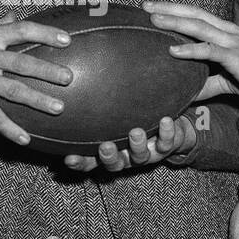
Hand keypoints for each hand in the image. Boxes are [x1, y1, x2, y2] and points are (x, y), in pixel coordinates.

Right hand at [0, 16, 72, 146]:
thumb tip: (15, 17)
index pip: (21, 30)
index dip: (45, 34)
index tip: (66, 40)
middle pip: (23, 63)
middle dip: (48, 71)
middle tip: (70, 78)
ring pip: (14, 90)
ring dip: (38, 100)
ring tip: (59, 108)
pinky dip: (10, 129)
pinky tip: (25, 139)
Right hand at [63, 115, 196, 173]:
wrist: (168, 124)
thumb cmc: (133, 115)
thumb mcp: (115, 113)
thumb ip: (99, 103)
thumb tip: (76, 75)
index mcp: (111, 149)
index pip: (90, 160)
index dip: (80, 162)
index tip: (69, 158)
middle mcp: (126, 155)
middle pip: (114, 164)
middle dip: (108, 157)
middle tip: (105, 146)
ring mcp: (146, 153)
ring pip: (140, 157)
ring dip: (137, 145)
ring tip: (136, 131)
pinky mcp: (166, 146)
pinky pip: (167, 143)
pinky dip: (166, 132)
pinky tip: (165, 120)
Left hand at [143, 2, 238, 104]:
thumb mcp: (229, 80)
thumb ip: (209, 83)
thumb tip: (189, 93)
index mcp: (227, 32)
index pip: (197, 16)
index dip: (176, 10)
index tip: (154, 8)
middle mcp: (228, 32)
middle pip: (194, 14)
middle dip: (169, 8)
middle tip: (145, 5)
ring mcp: (232, 42)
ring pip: (199, 27)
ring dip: (175, 22)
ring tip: (153, 19)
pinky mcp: (236, 57)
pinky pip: (209, 50)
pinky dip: (190, 50)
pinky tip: (172, 51)